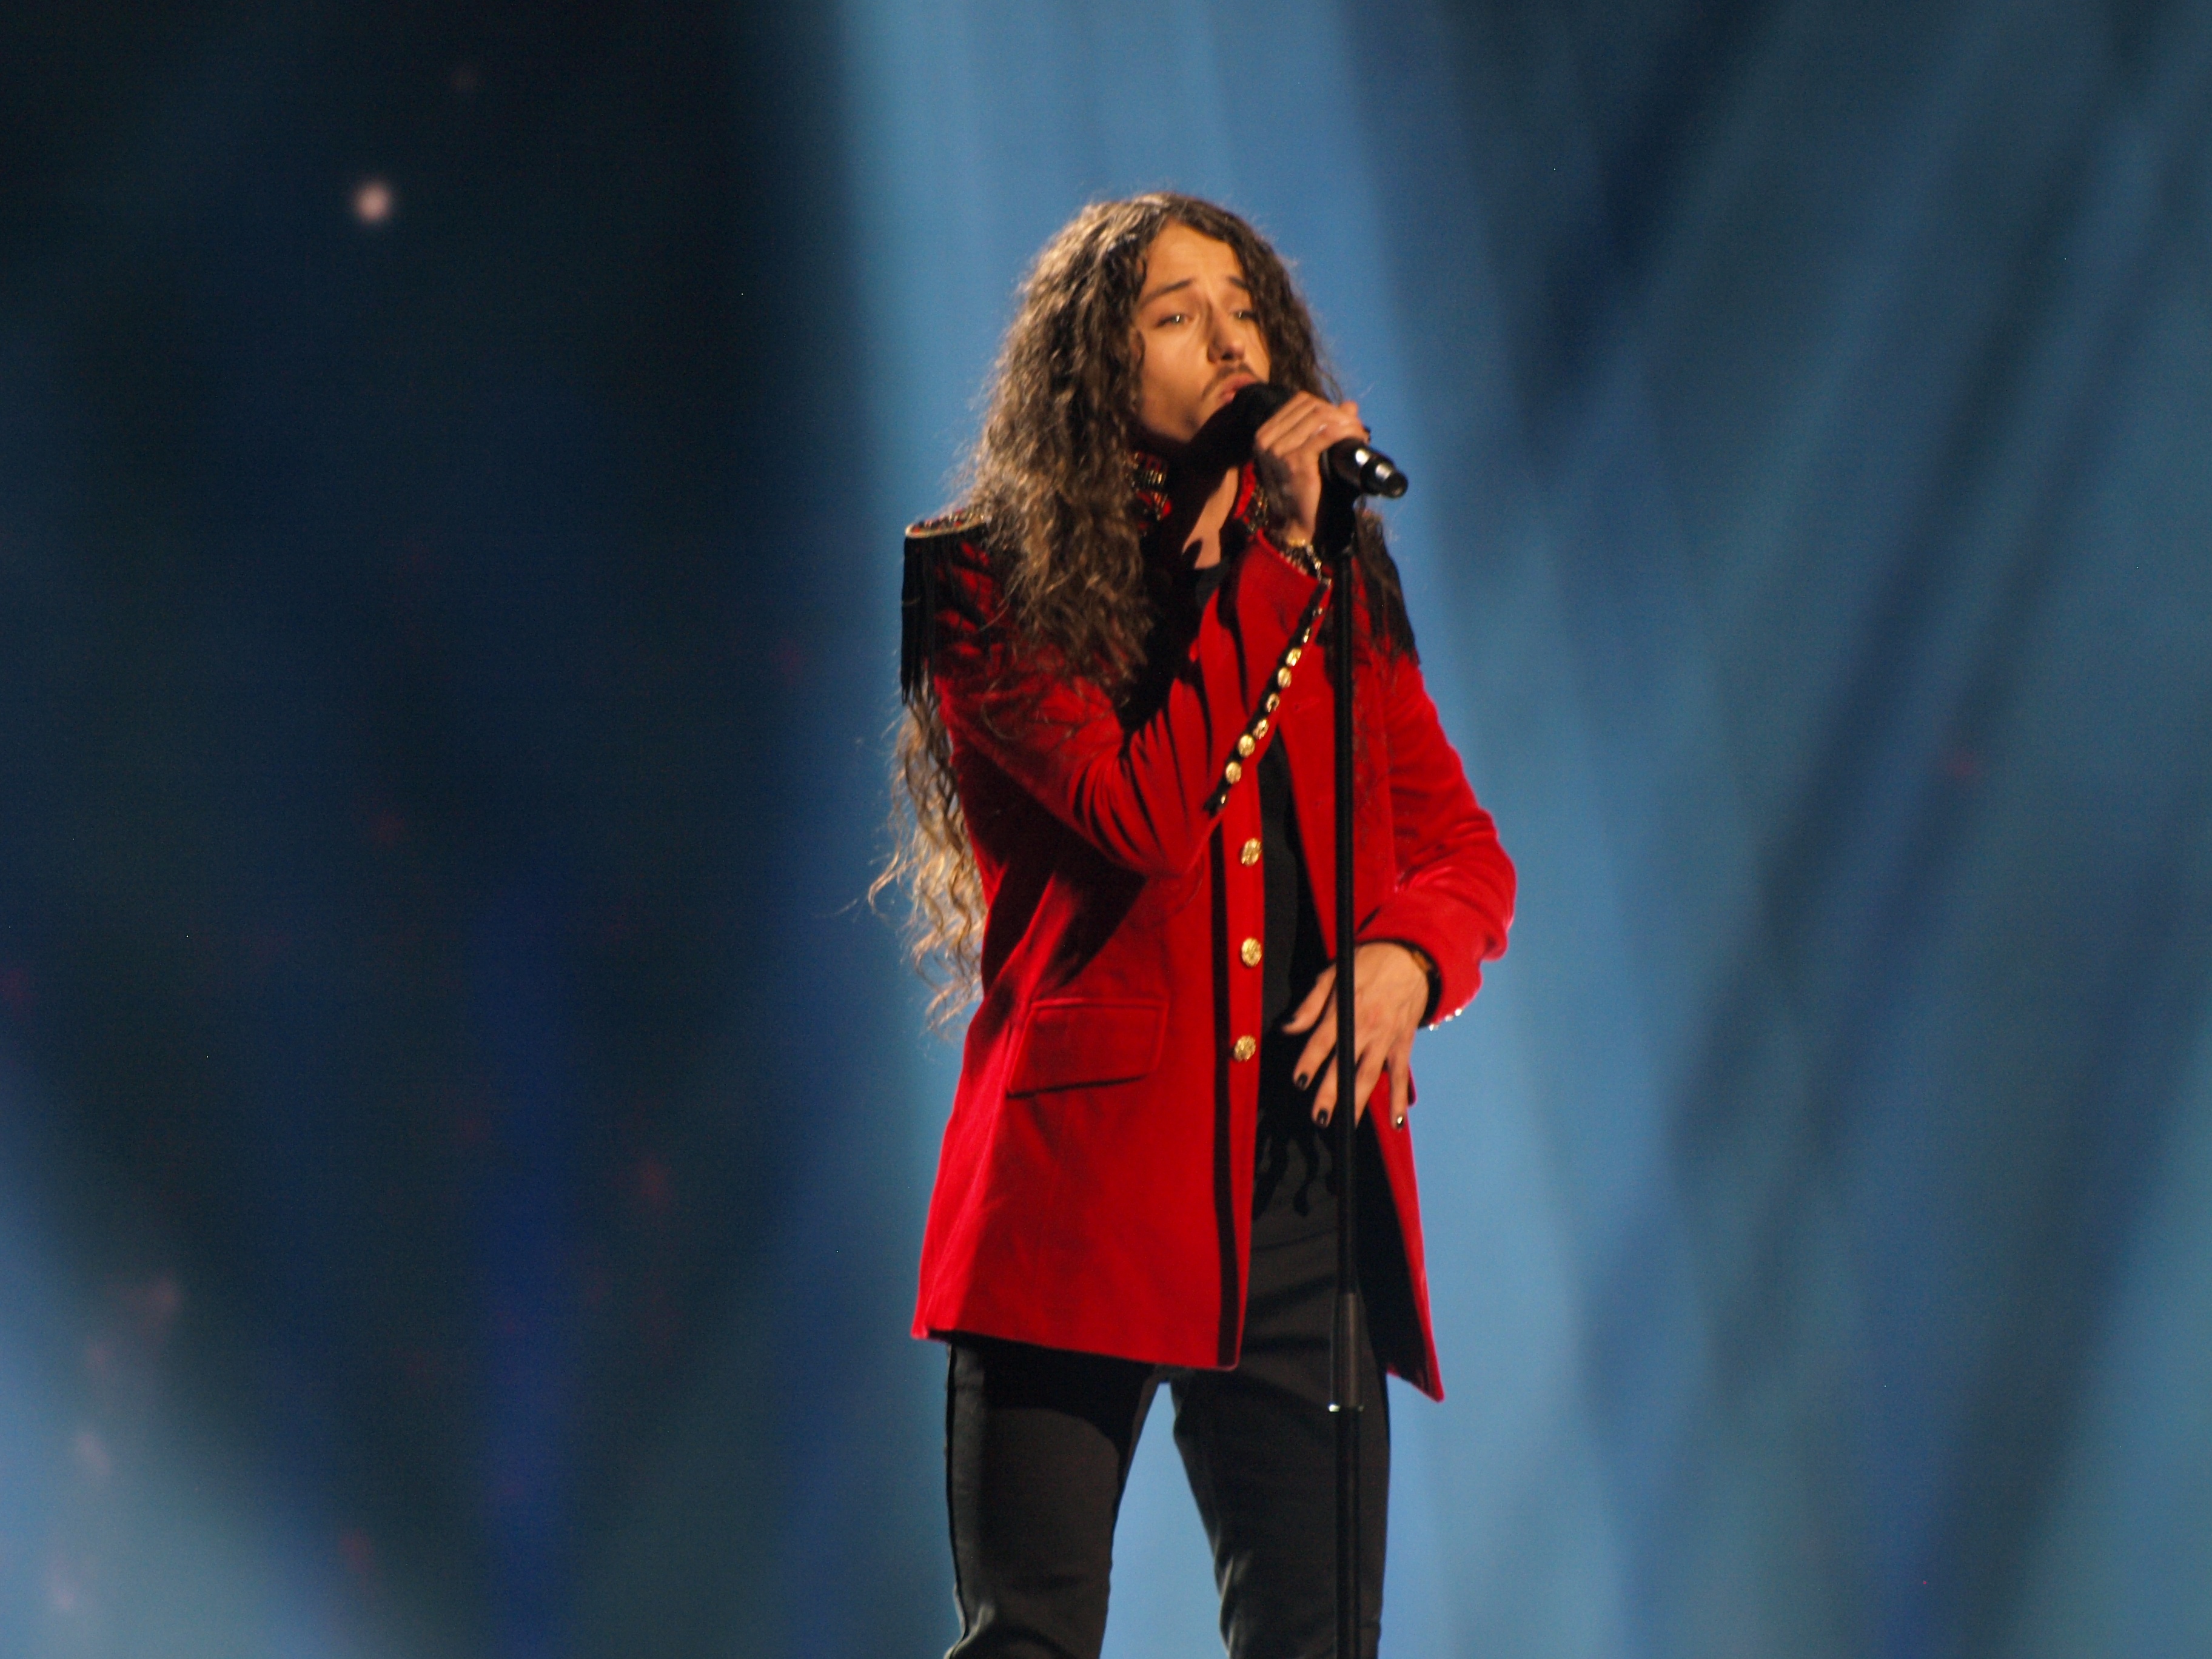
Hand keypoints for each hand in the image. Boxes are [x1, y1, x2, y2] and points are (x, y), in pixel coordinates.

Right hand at [1251, 392, 1366, 546]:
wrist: (1296, 523)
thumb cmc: (1305, 490)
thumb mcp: (1311, 454)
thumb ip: (1327, 426)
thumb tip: (1350, 405)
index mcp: (1265, 434)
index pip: (1300, 402)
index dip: (1327, 405)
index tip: (1345, 418)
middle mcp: (1267, 439)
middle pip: (1311, 406)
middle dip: (1338, 412)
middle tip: (1356, 426)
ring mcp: (1279, 449)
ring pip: (1319, 416)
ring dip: (1345, 421)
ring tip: (1358, 431)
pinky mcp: (1295, 460)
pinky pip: (1325, 434)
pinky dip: (1344, 432)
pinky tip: (1356, 436)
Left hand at [1280, 941, 1428, 1127]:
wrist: (1412, 957)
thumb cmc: (1369, 962)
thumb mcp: (1334, 973)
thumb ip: (1310, 1004)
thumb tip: (1288, 1027)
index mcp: (1346, 1008)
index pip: (1323, 1041)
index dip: (1310, 1062)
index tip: (1300, 1082)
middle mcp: (1366, 1027)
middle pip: (1346, 1065)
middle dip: (1331, 1092)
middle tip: (1319, 1116)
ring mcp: (1386, 1038)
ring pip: (1370, 1076)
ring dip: (1358, 1102)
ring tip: (1345, 1125)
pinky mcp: (1403, 1043)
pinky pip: (1401, 1075)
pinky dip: (1399, 1099)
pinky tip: (1396, 1122)